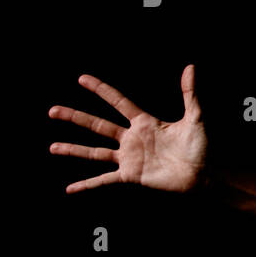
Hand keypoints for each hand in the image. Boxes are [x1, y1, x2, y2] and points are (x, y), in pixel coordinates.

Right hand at [48, 64, 207, 193]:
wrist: (203, 175)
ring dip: (73, 149)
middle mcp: (132, 139)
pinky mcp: (130, 176)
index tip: (82, 78)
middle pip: (98, 125)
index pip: (118, 102)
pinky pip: (104, 180)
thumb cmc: (200, 147)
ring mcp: (129, 158)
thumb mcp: (195, 118)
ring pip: (95, 152)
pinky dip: (87, 185)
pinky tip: (71, 189)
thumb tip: (190, 67)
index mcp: (144, 122)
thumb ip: (190, 94)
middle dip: (75, 117)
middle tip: (52, 110)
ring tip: (52, 147)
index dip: (100, 89)